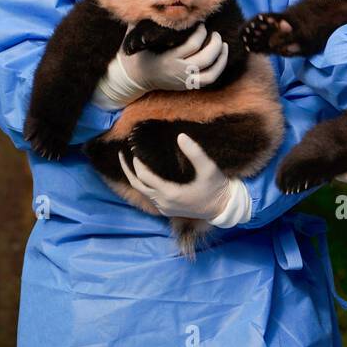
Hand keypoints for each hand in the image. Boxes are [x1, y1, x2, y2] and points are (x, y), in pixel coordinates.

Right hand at [92, 25, 227, 108]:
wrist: (133, 79)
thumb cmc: (135, 54)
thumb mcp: (135, 37)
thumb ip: (142, 20)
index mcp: (167, 59)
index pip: (192, 45)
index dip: (201, 32)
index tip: (201, 23)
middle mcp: (177, 72)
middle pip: (205, 59)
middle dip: (215, 44)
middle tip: (215, 33)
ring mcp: (183, 81)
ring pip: (211, 74)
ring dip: (220, 59)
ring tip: (223, 45)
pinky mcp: (187, 85)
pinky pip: (208, 81)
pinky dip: (218, 69)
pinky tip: (221, 57)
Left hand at [119, 133, 249, 225]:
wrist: (222, 208)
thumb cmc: (216, 187)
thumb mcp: (208, 168)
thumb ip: (195, 152)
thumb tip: (181, 136)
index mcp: (170, 193)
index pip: (144, 177)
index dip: (137, 163)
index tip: (134, 149)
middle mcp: (163, 203)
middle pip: (137, 186)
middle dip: (128, 170)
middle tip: (123, 154)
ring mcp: (164, 208)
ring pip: (142, 193)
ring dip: (135, 178)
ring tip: (131, 163)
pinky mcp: (167, 210)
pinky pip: (149, 197)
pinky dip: (143, 185)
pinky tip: (145, 176)